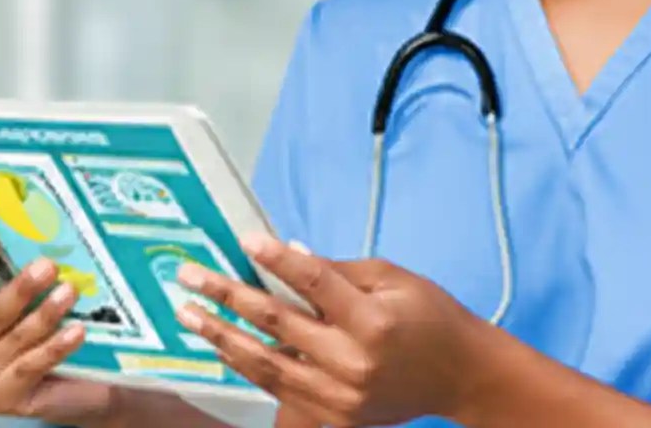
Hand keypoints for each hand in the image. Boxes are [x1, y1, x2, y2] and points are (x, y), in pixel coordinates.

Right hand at [0, 234, 117, 424]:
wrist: (73, 385)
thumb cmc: (42, 335)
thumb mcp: (23, 303)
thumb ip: (2, 276)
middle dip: (19, 288)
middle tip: (46, 264)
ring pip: (15, 339)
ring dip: (44, 314)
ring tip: (70, 291)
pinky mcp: (0, 399)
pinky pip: (31, 366)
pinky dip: (55, 347)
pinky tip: (77, 331)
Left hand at [175, 236, 492, 426]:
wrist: (460, 375)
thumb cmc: (431, 318)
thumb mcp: (395, 278)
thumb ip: (340, 270)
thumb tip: (288, 254)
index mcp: (373, 320)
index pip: (313, 282)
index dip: (275, 260)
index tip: (243, 240)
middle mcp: (354, 361)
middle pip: (276, 322)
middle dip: (226, 294)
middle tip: (190, 275)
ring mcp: (341, 395)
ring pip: (266, 361)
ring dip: (221, 335)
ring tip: (189, 313)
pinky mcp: (336, 416)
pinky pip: (280, 388)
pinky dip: (248, 365)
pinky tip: (223, 346)